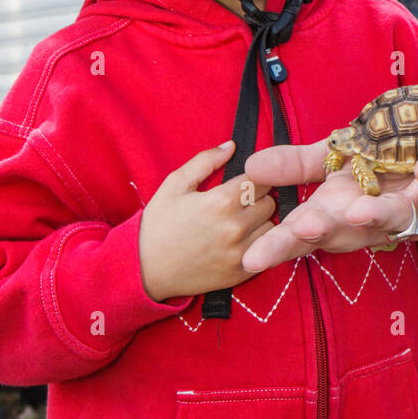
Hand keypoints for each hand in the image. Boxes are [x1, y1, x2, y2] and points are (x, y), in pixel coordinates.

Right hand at [138, 142, 275, 301]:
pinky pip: (265, 250)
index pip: (262, 179)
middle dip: (259, 198)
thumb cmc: (159, 225)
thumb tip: (232, 146)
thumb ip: (205, 161)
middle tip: (242, 201)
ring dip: (261, 221)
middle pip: (270, 202)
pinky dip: (259, 243)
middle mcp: (236, 227)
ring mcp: (241, 252)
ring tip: (242, 220)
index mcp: (221, 202)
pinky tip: (241, 239)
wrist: (146, 271)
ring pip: (271, 226)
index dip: (255, 177)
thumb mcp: (175, 185)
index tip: (245, 181)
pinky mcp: (241, 272)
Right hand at [239, 140, 417, 273]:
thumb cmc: (396, 160)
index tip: (250, 258)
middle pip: (349, 231)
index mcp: (345, 208)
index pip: (308, 231)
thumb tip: (250, 165)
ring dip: (377, 216)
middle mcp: (378, 217)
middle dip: (326, 232)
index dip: (282, 245)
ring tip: (359, 210)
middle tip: (302, 228)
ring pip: (396, 218)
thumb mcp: (342, 157)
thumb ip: (300, 165)